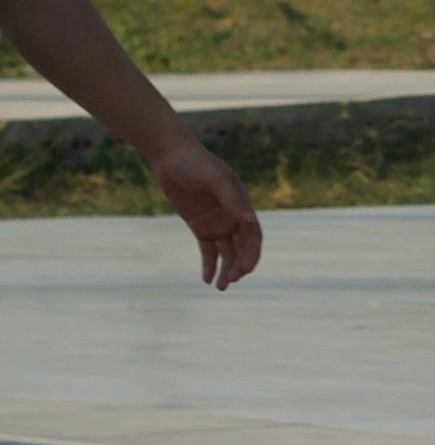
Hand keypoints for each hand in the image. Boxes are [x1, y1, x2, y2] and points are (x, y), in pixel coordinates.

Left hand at [150, 133, 261, 292]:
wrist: (171, 157)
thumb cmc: (195, 163)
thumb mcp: (214, 179)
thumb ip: (232, 199)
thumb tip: (250, 221)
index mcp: (242, 205)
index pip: (253, 236)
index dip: (252, 254)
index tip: (244, 270)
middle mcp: (233, 216)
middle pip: (242, 247)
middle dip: (239, 265)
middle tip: (230, 280)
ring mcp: (217, 223)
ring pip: (227, 252)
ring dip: (226, 270)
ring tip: (220, 287)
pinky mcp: (200, 227)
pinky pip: (208, 250)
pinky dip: (209, 265)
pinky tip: (207, 279)